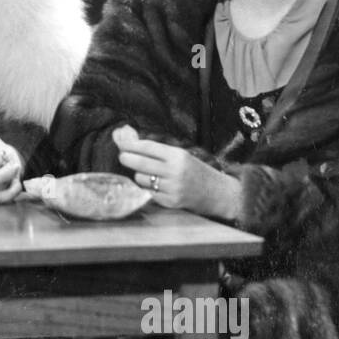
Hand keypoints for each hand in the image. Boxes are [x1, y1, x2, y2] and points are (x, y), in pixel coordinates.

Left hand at [112, 125, 241, 220]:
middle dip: (126, 158)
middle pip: (139, 163)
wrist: (217, 193)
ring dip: (140, 175)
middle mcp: (175, 171)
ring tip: (150, 174)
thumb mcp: (180, 155)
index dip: (131, 145)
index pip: (147, 147)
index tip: (121, 144)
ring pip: (141, 179)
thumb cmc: (195, 171)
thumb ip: (156, 149)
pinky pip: (148, 193)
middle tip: (123, 157)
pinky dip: (148, 189)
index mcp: (178, 155)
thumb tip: (126, 135)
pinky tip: (157, 186)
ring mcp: (172, 188)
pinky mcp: (170, 202)